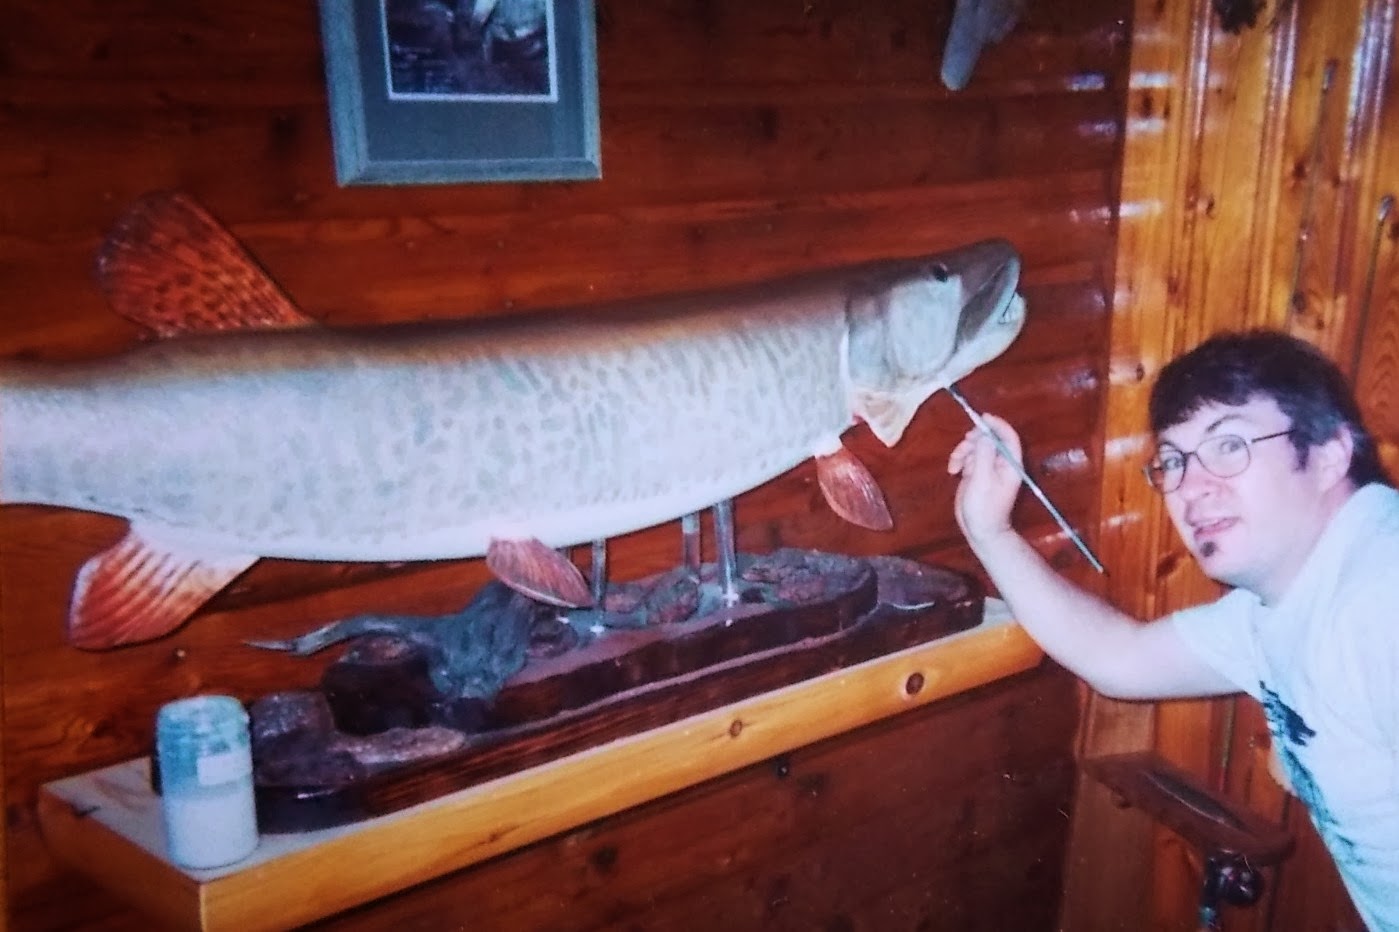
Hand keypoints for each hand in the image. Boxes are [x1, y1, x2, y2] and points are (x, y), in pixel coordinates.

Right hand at [946, 412, 1023, 546]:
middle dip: (974, 440)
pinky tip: (952, 471)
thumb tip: (984, 436)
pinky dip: (958, 460)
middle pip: (988, 440)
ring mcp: (987, 468)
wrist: (981, 531)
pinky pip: (967, 458)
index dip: (997, 425)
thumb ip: (984, 456)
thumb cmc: (986, 509)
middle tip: (964, 445)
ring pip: (975, 448)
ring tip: (955, 465)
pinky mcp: (975, 474)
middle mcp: (1000, 464)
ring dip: (962, 451)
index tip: (982, 418)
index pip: (1008, 438)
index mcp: (1010, 465)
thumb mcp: (983, 481)